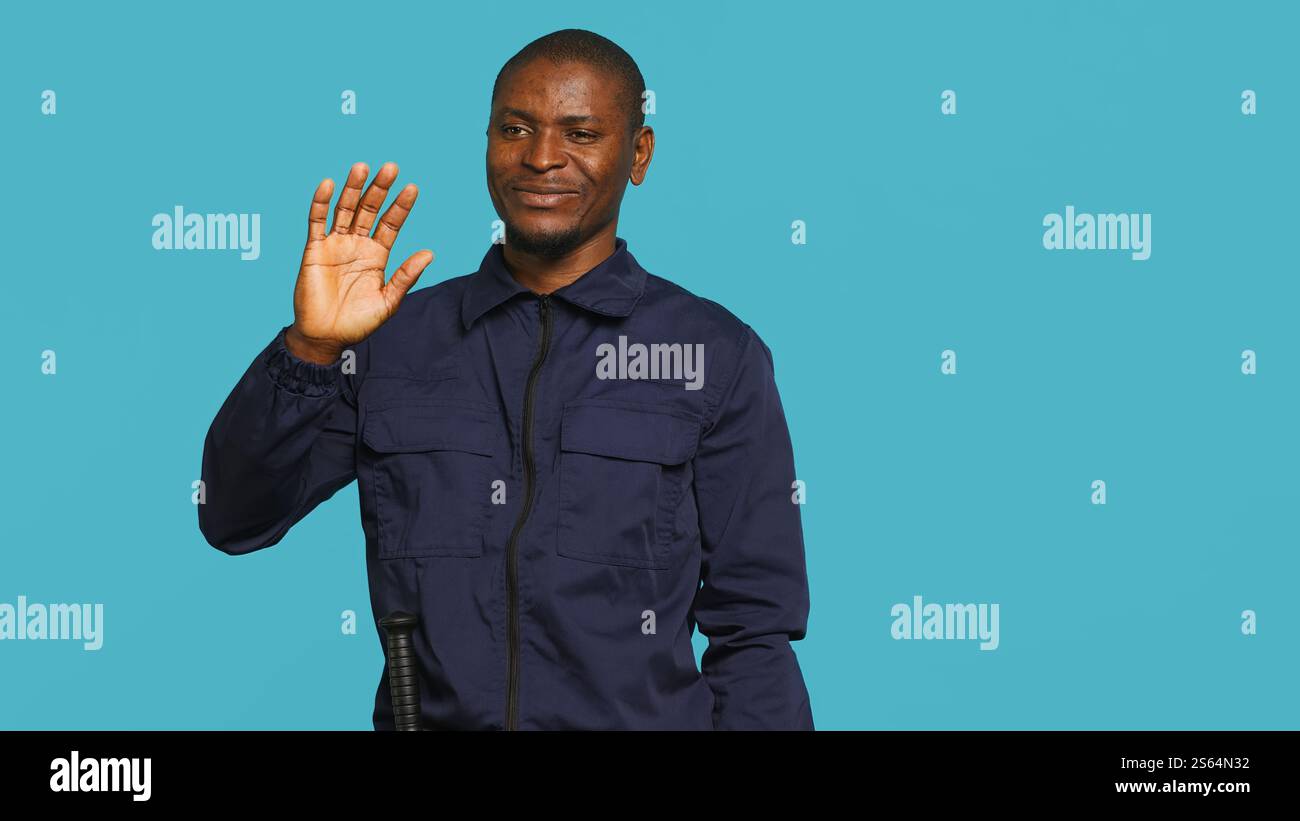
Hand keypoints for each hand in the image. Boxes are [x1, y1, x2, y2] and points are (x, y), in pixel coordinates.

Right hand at [285, 161, 433, 363]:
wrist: (326, 337)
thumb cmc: (358, 323)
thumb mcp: (388, 301)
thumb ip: (406, 276)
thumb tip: (430, 253)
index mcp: (377, 255)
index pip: (391, 223)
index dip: (401, 206)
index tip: (412, 188)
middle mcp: (357, 244)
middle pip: (369, 209)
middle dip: (379, 189)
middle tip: (391, 168)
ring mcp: (335, 244)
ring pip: (345, 209)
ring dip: (353, 188)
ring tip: (362, 167)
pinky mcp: (314, 249)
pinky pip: (317, 222)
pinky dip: (321, 202)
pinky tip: (329, 185)